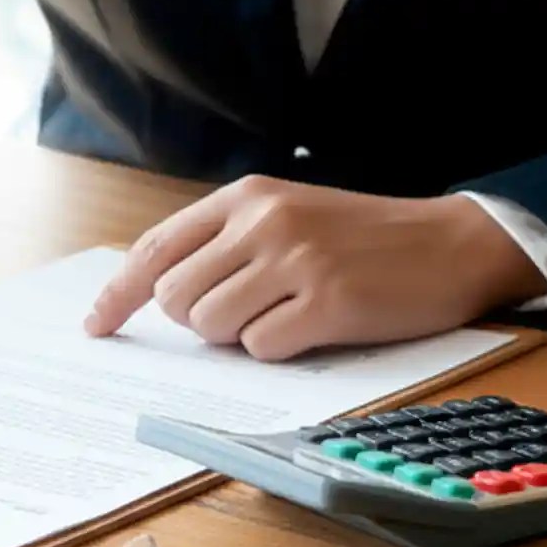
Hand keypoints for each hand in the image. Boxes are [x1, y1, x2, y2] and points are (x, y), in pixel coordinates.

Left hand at [84, 175, 546, 358]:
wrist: (450, 242)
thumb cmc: (361, 237)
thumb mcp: (287, 214)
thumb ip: (224, 242)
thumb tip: (158, 292)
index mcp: (246, 197)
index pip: (155, 249)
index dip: (118, 293)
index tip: (97, 324)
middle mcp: (264, 222)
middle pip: (175, 297)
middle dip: (198, 319)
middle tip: (246, 309)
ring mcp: (296, 261)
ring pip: (212, 327)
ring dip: (239, 335)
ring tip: (286, 312)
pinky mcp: (327, 302)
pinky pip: (261, 348)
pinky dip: (279, 348)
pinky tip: (314, 325)